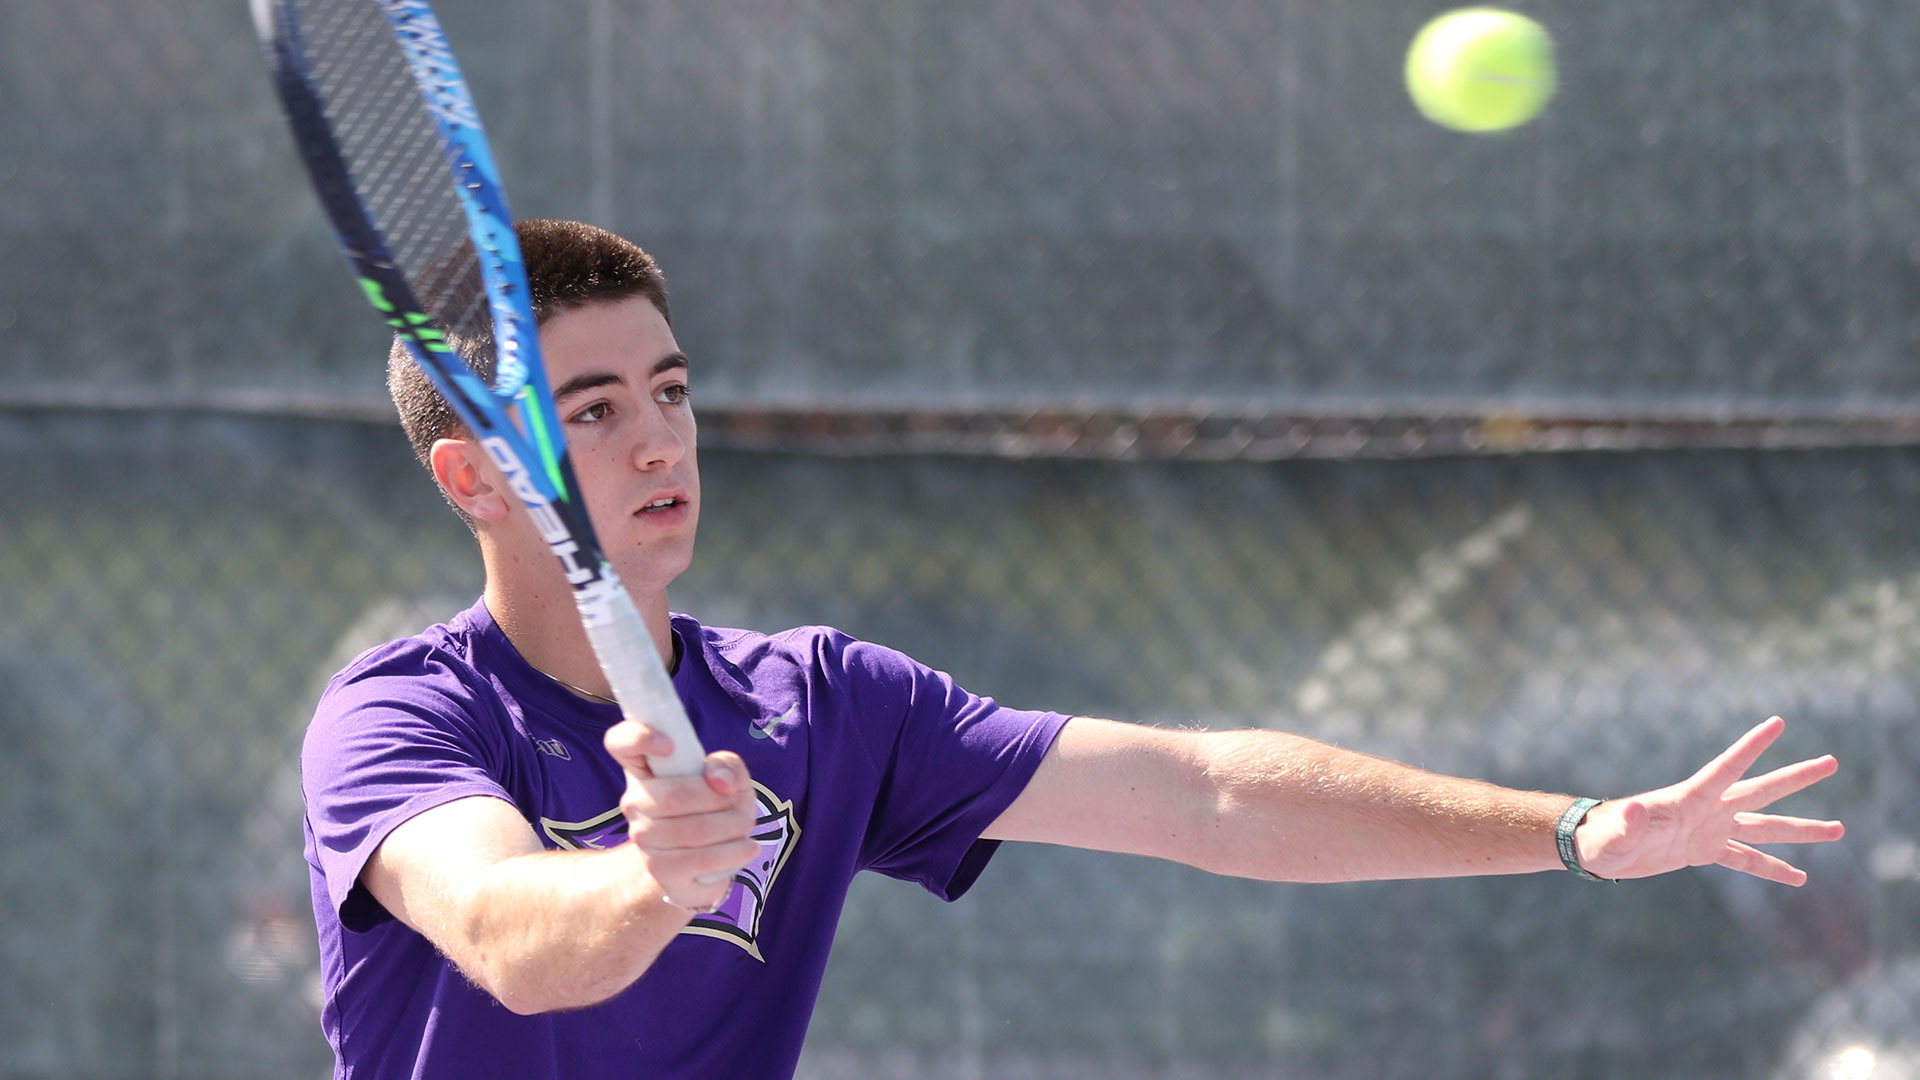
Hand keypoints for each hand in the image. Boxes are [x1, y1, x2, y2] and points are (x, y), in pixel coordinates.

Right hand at [603, 719, 759, 912]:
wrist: (703, 863)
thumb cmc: (713, 809)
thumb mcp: (729, 779)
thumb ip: (728, 766)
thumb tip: (721, 782)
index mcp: (646, 768)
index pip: (621, 742)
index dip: (639, 737)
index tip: (669, 746)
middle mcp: (634, 802)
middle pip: (672, 796)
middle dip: (720, 801)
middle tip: (739, 807)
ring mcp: (643, 838)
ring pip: (692, 830)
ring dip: (732, 827)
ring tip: (744, 826)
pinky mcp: (659, 870)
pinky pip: (699, 860)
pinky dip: (733, 852)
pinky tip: (746, 848)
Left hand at [1575, 716, 1843, 885]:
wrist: (1597, 850)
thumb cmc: (1601, 838)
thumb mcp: (1615, 835)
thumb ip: (1629, 823)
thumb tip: (1632, 809)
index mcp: (1689, 798)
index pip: (1728, 767)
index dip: (1752, 745)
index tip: (1778, 722)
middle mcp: (1707, 810)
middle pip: (1761, 790)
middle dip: (1796, 777)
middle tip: (1832, 762)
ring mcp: (1710, 829)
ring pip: (1765, 827)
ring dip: (1801, 830)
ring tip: (1840, 829)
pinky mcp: (1705, 851)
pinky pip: (1747, 861)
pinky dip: (1773, 868)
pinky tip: (1800, 878)